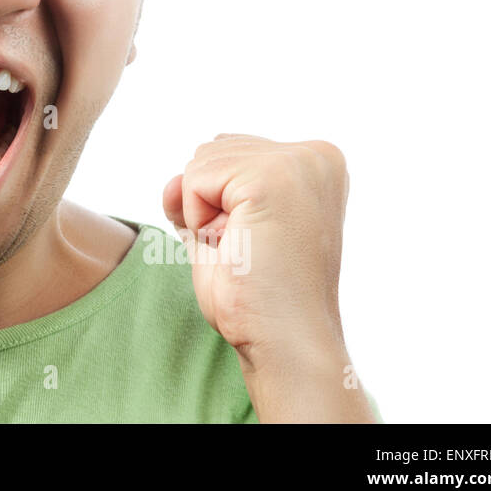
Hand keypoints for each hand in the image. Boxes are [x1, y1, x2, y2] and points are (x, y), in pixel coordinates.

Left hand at [161, 133, 349, 369]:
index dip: (219, 203)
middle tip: (249, 249)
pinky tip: (236, 245)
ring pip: (200, 162)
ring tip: (246, 248)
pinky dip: (198, 219)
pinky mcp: (272, 177)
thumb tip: (174, 179)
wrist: (283, 339)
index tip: (256, 241)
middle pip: (210, 151)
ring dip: (204, 214)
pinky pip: (194, 179)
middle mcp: (315, 155)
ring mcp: (298, 163)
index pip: (228, 152)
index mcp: (315, 163)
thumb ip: (197, 192)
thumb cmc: (257, 295)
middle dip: (210, 206)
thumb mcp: (222, 227)